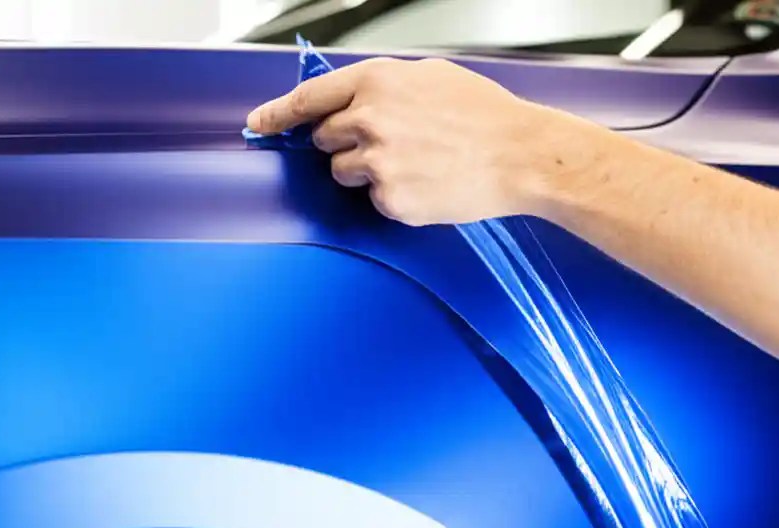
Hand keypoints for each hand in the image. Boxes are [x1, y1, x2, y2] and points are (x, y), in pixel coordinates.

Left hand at [247, 57, 569, 225]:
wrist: (519, 155)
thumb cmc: (484, 115)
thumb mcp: (430, 77)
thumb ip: (384, 86)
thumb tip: (355, 98)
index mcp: (376, 82)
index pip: (308, 99)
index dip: (278, 114)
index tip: (259, 123)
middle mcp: (369, 119)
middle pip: (325, 139)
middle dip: (347, 143)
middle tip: (390, 144)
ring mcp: (377, 162)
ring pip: (344, 172)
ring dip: (368, 171)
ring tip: (416, 164)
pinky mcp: (390, 198)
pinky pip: (374, 199)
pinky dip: (395, 195)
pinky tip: (427, 183)